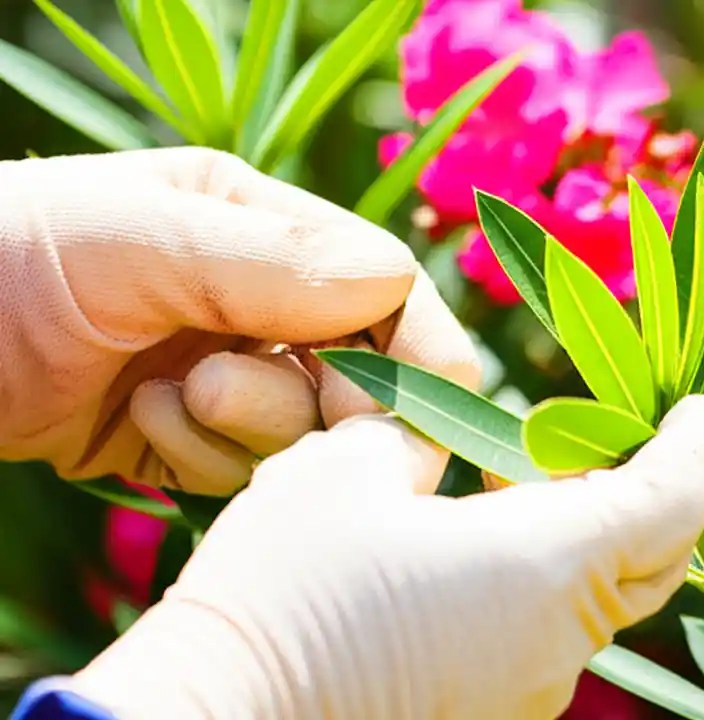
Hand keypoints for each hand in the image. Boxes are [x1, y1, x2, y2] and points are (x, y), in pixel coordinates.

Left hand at [0, 148, 476, 493]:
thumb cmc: (2, 256)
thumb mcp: (131, 237)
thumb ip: (267, 260)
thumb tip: (393, 284)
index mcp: (268, 227)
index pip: (392, 291)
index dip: (408, 354)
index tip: (376, 407)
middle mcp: (264, 300)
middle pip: (365, 376)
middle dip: (306, 402)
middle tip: (215, 392)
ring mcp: (231, 371)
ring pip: (311, 436)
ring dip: (242, 434)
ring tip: (157, 402)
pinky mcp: (192, 438)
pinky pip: (248, 473)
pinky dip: (201, 462)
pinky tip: (135, 424)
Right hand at [70, 396, 703, 719]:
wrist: (215, 717)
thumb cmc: (285, 586)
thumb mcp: (345, 469)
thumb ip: (411, 438)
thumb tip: (428, 445)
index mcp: (545, 564)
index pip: (669, 499)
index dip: (695, 449)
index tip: (703, 414)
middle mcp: (558, 641)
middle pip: (656, 558)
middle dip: (661, 493)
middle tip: (639, 439)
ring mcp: (529, 690)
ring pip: (602, 603)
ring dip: (596, 538)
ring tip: (548, 479)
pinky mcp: (490, 713)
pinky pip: (551, 638)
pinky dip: (550, 584)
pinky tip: (493, 546)